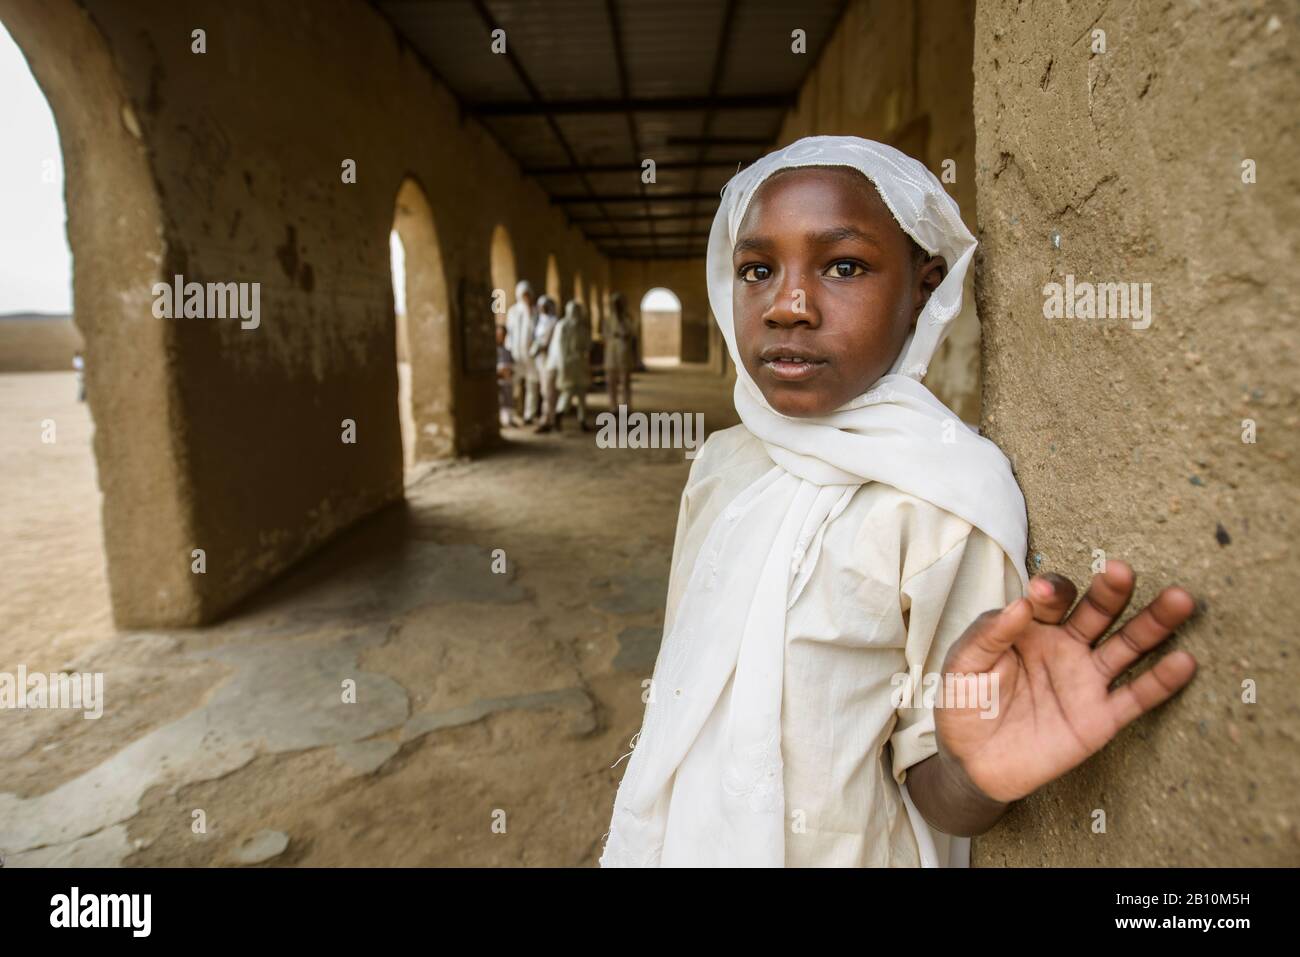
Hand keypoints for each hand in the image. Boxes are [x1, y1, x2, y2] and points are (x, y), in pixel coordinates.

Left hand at [933, 560, 1197, 803]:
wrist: (971, 763)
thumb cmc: (966, 704)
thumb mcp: (963, 665)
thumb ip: (987, 634)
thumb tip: (1019, 604)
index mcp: (1032, 627)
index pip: (1052, 599)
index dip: (1050, 592)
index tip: (1041, 594)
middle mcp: (1067, 646)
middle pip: (1098, 611)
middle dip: (1111, 591)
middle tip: (1121, 571)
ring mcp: (1087, 680)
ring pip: (1128, 645)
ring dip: (1154, 622)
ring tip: (1180, 599)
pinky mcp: (1101, 717)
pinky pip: (1136, 696)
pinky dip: (1161, 680)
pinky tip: (1185, 661)